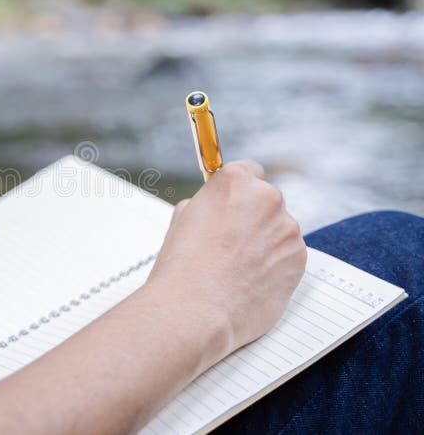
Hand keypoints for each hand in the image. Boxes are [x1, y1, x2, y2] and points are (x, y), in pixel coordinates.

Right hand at [149, 160, 305, 353]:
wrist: (196, 310)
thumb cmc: (182, 266)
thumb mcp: (182, 220)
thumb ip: (206, 205)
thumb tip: (217, 211)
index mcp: (234, 181)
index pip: (248, 171)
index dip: (237, 192)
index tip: (232, 205)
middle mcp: (267, 198)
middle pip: (266, 201)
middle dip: (252, 218)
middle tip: (229, 243)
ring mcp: (287, 229)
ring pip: (278, 230)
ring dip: (264, 243)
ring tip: (236, 268)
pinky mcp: (299, 259)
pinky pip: (287, 256)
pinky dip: (274, 266)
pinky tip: (249, 281)